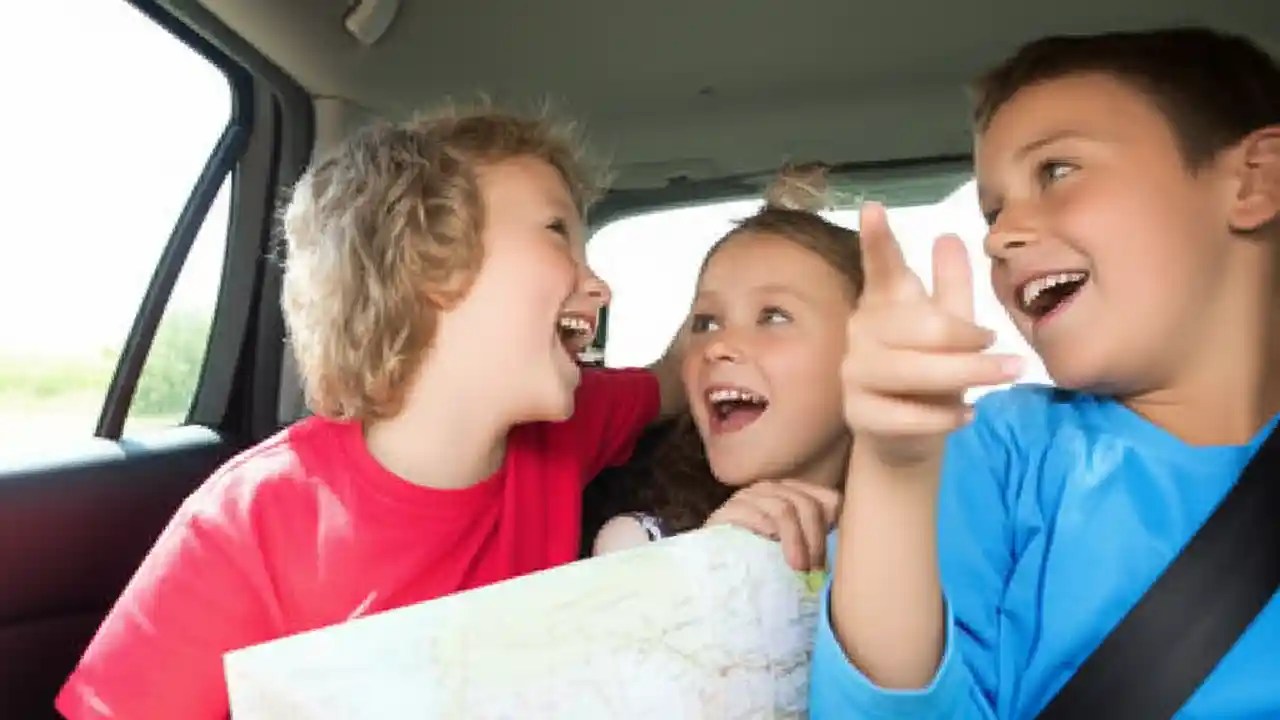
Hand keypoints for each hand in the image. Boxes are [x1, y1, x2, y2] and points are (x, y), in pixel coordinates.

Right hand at [705, 481, 841, 570]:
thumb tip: (851, 558)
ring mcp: (748, 498)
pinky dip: (764, 528)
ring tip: (797, 567)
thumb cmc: (761, 564)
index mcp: (794, 496)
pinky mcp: (726, 512)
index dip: (833, 526)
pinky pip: (751, 512)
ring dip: (795, 540)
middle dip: (815, 539)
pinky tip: (769, 544)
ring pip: (784, 508)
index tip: (831, 558)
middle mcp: (772, 490)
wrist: (716, 571)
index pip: (828, 499)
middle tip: (814, 570)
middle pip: (807, 505)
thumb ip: (818, 546)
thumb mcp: (796, 553)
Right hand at [841, 202, 1022, 467]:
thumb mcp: (947, 327)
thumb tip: (949, 236)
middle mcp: (862, 333)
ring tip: (1005, 376)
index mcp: (885, 303)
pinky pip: (904, 414)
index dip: (876, 240)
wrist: (905, 439)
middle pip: (918, 327)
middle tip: (1010, 354)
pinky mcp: (858, 414)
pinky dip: (941, 415)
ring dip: (965, 375)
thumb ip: (950, 286)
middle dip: (967, 340)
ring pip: (911, 371)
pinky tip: (966, 414)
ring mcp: (855, 374)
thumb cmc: (929, 374)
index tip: (874, 207)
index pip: (880, 268)